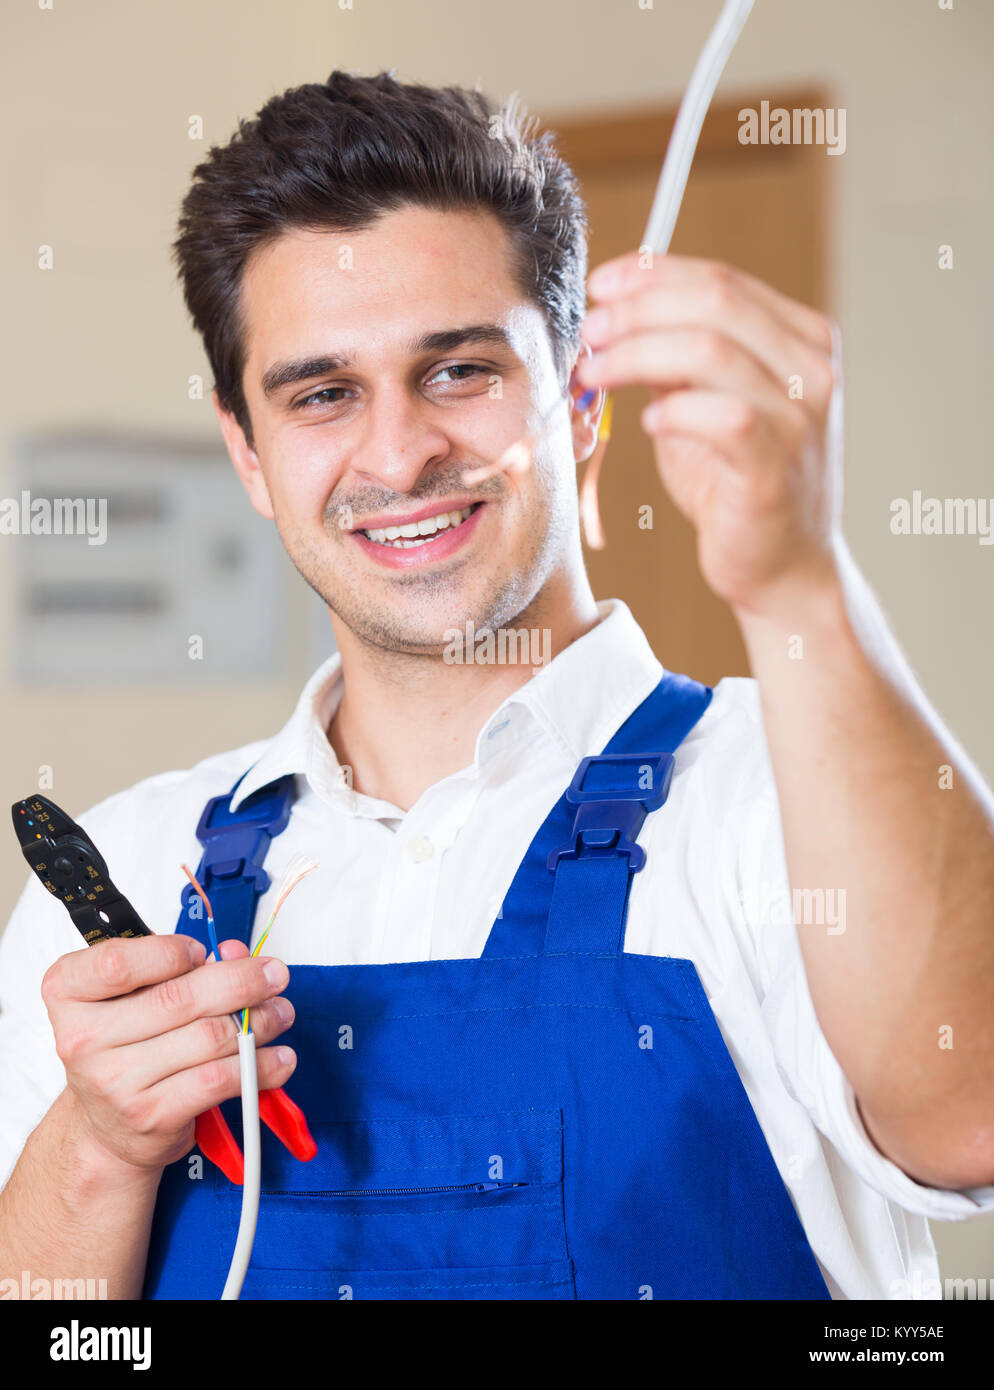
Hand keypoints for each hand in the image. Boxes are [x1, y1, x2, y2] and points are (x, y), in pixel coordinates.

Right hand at [41, 934, 296, 1171]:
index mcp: (70, 993)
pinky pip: (218, 1080)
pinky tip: (278, 1057)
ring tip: (280, 1013)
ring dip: (258, 1022)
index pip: (117, 963)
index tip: (203, 950)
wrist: (107, 1128)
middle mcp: (83, 1039)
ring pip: (208, 1038)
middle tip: (275, 974)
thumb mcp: (137, 996)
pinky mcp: (151, 1115)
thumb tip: (236, 952)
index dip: (169, 951)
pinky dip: (259, 1066)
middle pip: (178, 998)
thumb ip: (183, 966)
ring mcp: (116, 1081)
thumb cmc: (126, 1046)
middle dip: (241, 981)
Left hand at [577, 253, 843, 621]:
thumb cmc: (739, 486)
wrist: (782, 569)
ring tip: (594, 373)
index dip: (652, 275)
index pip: (722, 280)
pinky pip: (722, 417)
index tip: (601, 286)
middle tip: (589, 330)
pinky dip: (674, 411)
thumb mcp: (706, 407)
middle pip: (715, 303)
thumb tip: (618, 316)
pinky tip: (647, 422)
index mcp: (803, 340)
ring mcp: (802, 418)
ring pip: (711, 351)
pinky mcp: (777, 467)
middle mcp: (813, 370)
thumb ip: (678, 361)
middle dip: (637, 310)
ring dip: (637, 354)